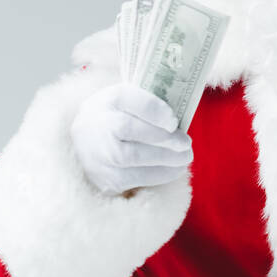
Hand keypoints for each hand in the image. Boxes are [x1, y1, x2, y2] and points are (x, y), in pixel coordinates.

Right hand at [70, 84, 193, 195]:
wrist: (89, 147)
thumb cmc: (121, 120)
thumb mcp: (131, 104)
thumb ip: (151, 106)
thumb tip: (178, 124)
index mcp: (107, 100)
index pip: (125, 98)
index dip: (153, 110)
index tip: (173, 121)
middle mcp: (96, 125)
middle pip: (127, 128)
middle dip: (164, 137)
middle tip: (186, 143)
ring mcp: (98, 154)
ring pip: (132, 156)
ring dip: (166, 158)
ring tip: (185, 157)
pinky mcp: (106, 178)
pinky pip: (136, 178)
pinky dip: (161, 174)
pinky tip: (176, 169)